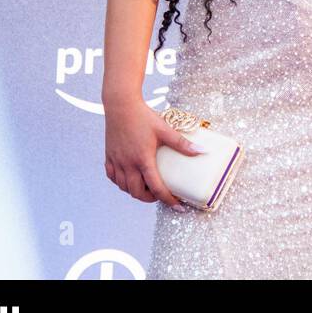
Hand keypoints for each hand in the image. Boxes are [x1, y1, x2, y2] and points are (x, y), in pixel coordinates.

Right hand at [103, 95, 202, 210]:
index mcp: (143, 159)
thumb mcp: (165, 129)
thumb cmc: (144, 117)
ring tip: (147, 187)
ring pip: (124, 188)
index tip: (178, 206)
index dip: (168, 200)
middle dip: (150, 198)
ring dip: (136, 192)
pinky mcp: (109, 157)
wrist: (120, 106)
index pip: (156, 187)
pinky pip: (113, 178)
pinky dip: (122, 183)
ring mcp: (117, 162)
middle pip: (137, 193)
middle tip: (161, 195)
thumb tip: (202, 151)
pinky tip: (130, 179)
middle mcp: (128, 164)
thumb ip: (182, 143)